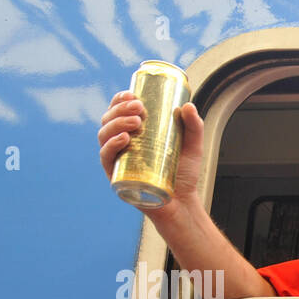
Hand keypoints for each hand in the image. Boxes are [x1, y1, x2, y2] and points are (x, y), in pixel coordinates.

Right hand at [98, 92, 203, 216]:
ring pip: (105, 135)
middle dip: (120, 109)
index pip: (119, 112)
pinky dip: (112, 145)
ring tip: (136, 122)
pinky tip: (124, 139)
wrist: (183, 203)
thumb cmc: (183, 175)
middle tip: (139, 109)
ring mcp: (117, 160)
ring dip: (116, 123)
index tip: (132, 95)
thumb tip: (188, 105)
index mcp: (134, 134)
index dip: (120, 100)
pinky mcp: (116, 176)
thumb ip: (194, 127)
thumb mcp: (192, 147)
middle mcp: (121, 145)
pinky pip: (106, 157)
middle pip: (109, 120)